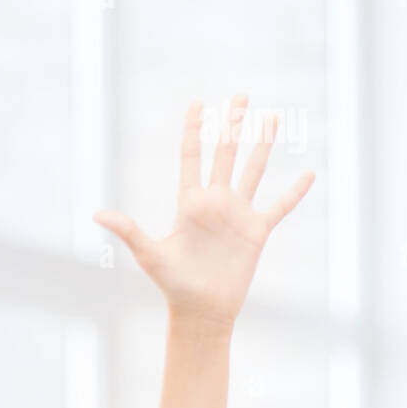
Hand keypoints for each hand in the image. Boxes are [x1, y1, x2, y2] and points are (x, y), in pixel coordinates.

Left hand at [94, 95, 315, 329]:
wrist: (201, 311)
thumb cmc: (172, 285)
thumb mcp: (149, 254)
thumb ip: (128, 231)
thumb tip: (96, 215)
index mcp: (190, 203)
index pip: (192, 157)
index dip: (194, 131)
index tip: (197, 103)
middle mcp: (215, 203)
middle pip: (225, 154)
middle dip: (233, 125)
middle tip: (241, 96)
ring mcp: (237, 215)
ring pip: (253, 171)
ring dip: (262, 145)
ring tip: (271, 118)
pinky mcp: (256, 232)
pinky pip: (280, 208)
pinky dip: (294, 193)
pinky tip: (309, 174)